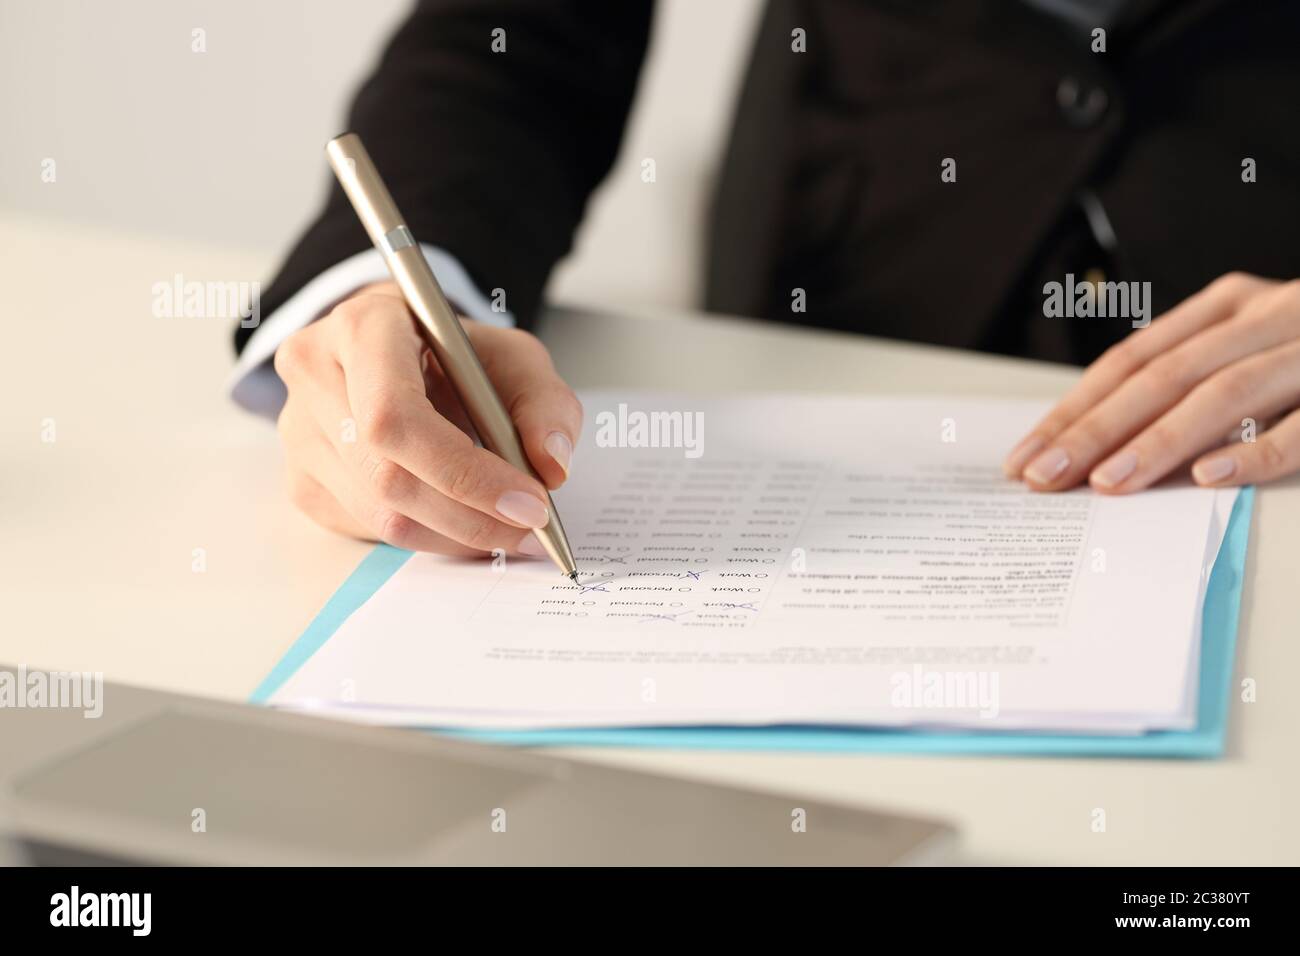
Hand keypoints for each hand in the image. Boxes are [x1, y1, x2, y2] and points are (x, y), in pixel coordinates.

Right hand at [273, 281, 581, 555]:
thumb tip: (550, 465)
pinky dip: (432, 537)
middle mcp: (314, 375)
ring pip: (380, 514)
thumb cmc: (455, 353)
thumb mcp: (514, 357)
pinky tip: (467, 523)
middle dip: (471, 514)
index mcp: (363, 327)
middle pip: (388, 475)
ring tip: (512, 531)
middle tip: (532, 529)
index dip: (465, 471)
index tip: (530, 501)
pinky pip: (370, 529)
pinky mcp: (303, 481)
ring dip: (457, 535)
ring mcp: (299, 432)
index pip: (395, 417)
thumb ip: (545, 404)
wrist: (401, 354)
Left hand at [1004, 272, 1299, 492]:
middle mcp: (1268, 315)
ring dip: (1161, 441)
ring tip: (1108, 483)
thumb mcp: (1252, 347)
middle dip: (1095, 428)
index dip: (1074, 407)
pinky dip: (1257, 449)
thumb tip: (1098, 444)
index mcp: (1230, 305)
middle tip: (1045, 477)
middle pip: (1164, 375)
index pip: (1132, 359)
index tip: (1026, 456)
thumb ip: (1191, 380)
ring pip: (1225, 392)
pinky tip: (1210, 478)